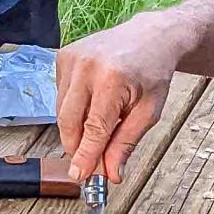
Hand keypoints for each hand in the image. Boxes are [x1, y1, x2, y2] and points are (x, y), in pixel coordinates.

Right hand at [55, 15, 179, 182]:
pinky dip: (73, 108)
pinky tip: (92, 102)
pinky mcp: (63, 56)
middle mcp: (87, 65)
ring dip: (75, 128)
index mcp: (112, 78)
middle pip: (69, 121)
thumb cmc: (153, 73)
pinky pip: (60, 95)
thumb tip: (110, 173)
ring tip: (98, 127)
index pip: (94, 128)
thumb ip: (126, 143)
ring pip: (61, 110)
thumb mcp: (149, 112)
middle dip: (75, 147)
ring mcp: (72, 58)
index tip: (81, 177)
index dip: (86, 156)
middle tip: (86, 165)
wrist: (150, 36)